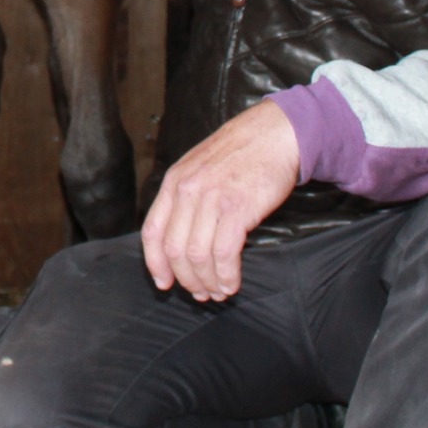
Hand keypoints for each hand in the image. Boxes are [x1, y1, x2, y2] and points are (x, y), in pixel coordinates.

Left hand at [141, 100, 300, 301]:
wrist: (275, 133)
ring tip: (219, 292)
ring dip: (207, 281)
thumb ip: (186, 196)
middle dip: (186, 279)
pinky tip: (232, 283)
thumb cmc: (241, 154)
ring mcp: (211, 198)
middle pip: (174, 249)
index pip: (152, 231)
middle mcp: (187, 190)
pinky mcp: (238, 207)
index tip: (164, 284)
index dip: (155, 264)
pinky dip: (226, 275)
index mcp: (174, 182)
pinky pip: (224, 253)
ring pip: (197, 255)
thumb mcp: (200, 167)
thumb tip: (181, 236)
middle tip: (200, 294)